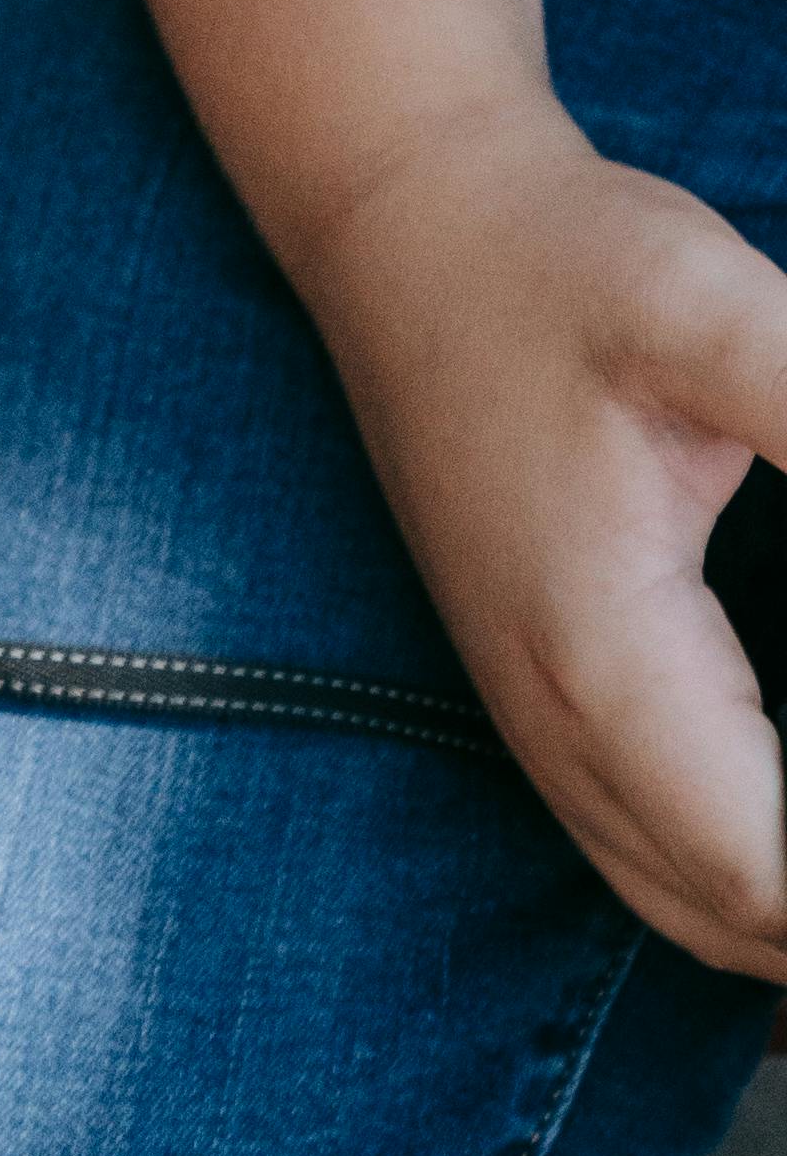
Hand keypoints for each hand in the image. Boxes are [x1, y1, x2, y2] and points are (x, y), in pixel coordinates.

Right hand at [288, 93, 786, 977]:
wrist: (405, 230)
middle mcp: (556, 723)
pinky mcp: (539, 700)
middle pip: (740, 925)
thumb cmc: (557, 263)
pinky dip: (750, 895)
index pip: (769, 876)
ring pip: (691, 914)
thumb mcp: (710, 313)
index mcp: (604, 657)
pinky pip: (654, 861)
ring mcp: (535, 723)